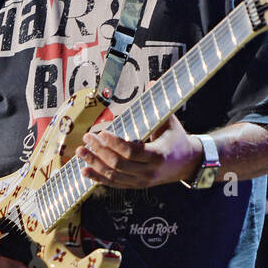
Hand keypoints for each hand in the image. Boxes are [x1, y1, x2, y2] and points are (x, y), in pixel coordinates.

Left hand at [75, 114, 205, 187]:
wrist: (187, 163)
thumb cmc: (176, 139)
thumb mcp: (171, 121)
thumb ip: (158, 105)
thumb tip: (152, 82)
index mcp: (158, 155)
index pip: (132, 151)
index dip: (115, 143)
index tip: (102, 132)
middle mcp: (149, 172)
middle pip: (118, 164)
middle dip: (100, 151)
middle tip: (87, 137)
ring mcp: (141, 181)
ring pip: (113, 176)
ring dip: (95, 164)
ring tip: (80, 152)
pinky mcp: (135, 185)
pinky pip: (114, 184)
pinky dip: (98, 177)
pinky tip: (85, 170)